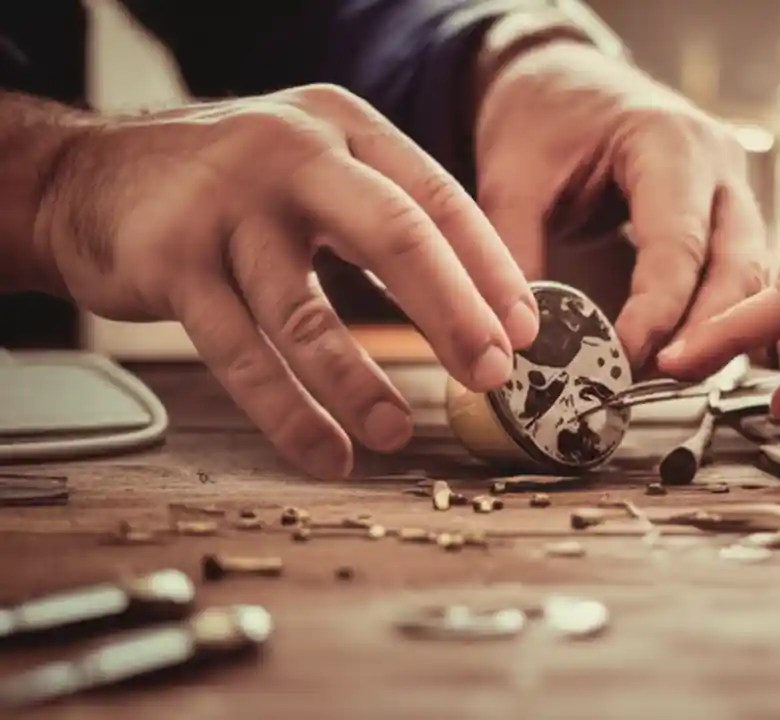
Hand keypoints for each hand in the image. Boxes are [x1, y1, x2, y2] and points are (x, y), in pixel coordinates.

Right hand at [38, 85, 537, 477]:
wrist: (88, 174)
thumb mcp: (314, 163)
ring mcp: (226, 206)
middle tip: (491, 375)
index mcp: (342, 127)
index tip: (527, 331)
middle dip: (454, 314)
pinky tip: (325, 449)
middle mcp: (291, 153)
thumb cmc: (227, 183)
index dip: (491, 270)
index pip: (439, 198)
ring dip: (362, 384)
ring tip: (397, 434)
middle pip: (394, 236)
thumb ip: (387, 212)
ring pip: (309, 312)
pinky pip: (243, 354)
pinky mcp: (171, 261)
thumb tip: (483, 306)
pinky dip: (290, 412)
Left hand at [475, 41, 767, 367]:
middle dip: (708, 333)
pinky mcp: (725, 212)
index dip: (658, 313)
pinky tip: (682, 354)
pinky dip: (717, 316)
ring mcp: (731, 187)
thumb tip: (521, 340)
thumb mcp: (512, 178)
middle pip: (738, 265)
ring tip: (666, 379)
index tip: (625, 359)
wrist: (559, 77)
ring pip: (749, 275)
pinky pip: (738, 273)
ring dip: (717, 331)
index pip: (680, 246)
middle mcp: (718, 163)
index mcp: (670, 141)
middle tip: (662, 383)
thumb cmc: (541, 114)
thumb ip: (515, 255)